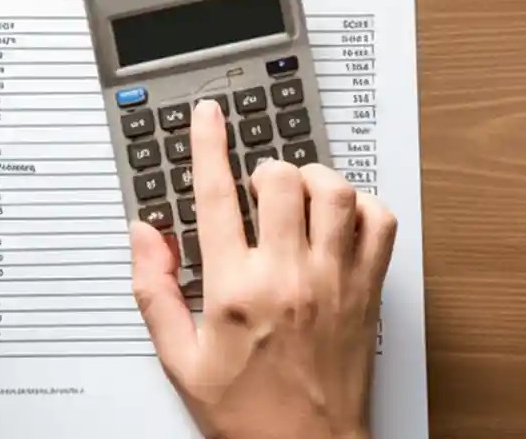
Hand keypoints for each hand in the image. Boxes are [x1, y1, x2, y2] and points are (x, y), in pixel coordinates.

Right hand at [129, 100, 395, 438]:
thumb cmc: (247, 414)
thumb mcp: (179, 359)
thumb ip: (155, 291)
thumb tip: (145, 236)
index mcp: (235, 290)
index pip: (216, 196)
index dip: (209, 146)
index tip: (208, 117)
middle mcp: (289, 276)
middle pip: (281, 180)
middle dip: (263, 166)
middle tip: (253, 184)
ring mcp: (335, 280)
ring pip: (335, 192)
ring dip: (314, 179)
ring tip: (297, 195)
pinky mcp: (368, 291)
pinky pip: (380, 224)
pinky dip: (363, 207)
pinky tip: (340, 219)